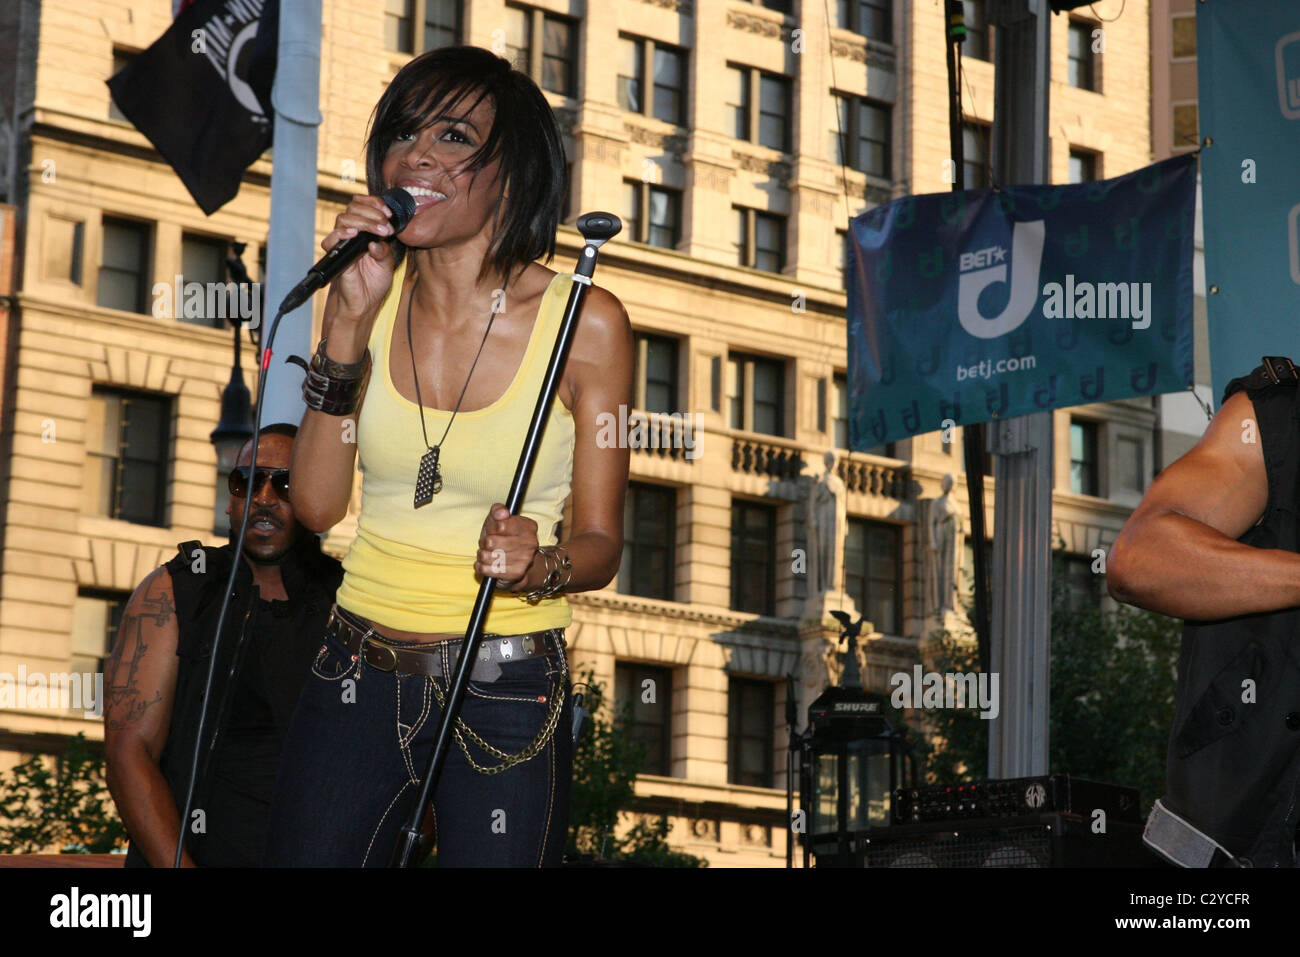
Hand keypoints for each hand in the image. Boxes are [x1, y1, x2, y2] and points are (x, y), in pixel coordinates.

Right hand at [319, 194, 401, 355]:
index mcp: (365, 232)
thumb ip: (385, 250)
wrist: (364, 304)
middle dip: (372, 212)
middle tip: (386, 224)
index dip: (374, 204)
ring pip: (344, 219)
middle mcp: (352, 235)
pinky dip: (341, 233)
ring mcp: (342, 244)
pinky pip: (331, 239)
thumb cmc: (374, 284)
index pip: (363, 207)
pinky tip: (354, 234)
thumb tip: (377, 240)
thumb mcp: (387, 264)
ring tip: (379, 230)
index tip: (388, 213)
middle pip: (353, 208)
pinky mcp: (335, 256)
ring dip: (363, 221)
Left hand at [475, 504, 539, 590]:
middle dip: (484, 543)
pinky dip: (481, 567)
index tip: (493, 530)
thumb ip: (498, 510)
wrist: (514, 562)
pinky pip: (487, 569)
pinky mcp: (516, 573)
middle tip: (488, 544)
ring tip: (488, 554)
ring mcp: (525, 559)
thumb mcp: (498, 520)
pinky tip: (486, 564)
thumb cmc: (503, 537)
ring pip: (487, 556)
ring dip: (482, 555)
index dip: (491, 528)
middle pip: (491, 542)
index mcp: (529, 526)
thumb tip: (502, 513)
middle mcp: (531, 543)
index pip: (500, 525)